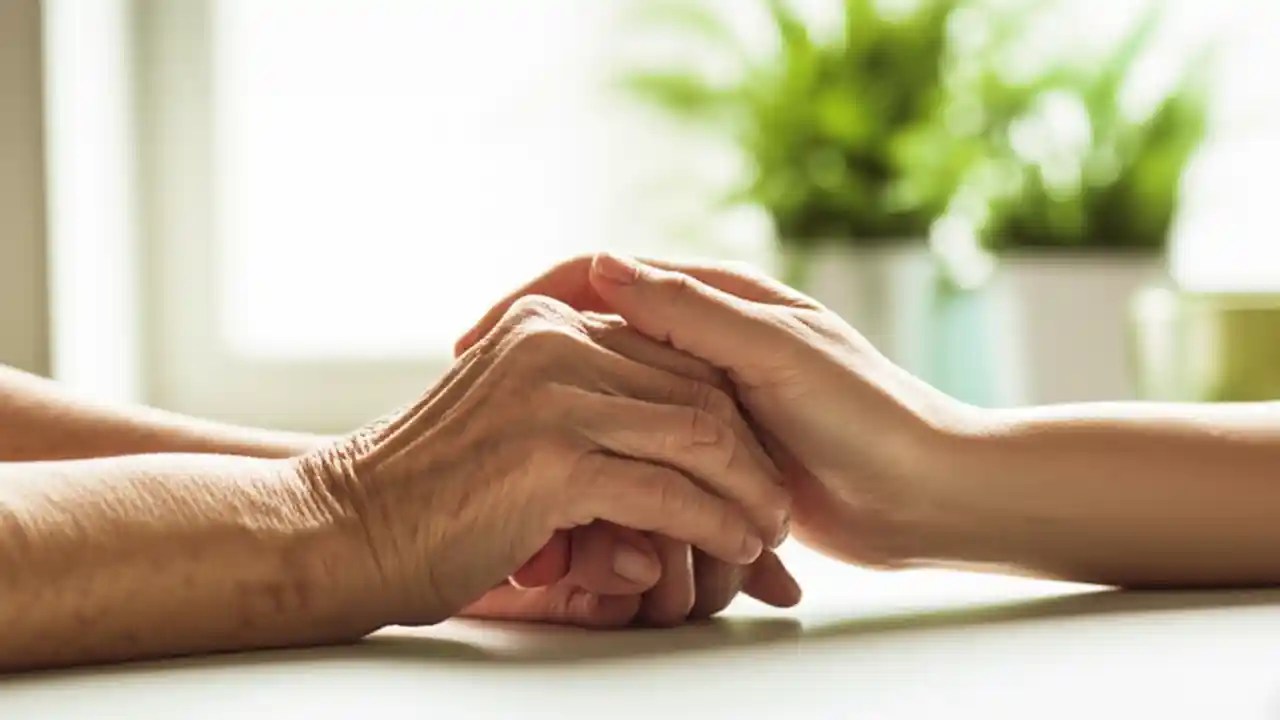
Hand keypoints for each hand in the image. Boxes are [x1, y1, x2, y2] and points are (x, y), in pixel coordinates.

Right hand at [293, 296, 791, 626]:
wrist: (343, 532)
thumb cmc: (427, 493)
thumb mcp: (508, 416)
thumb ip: (576, 400)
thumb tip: (656, 433)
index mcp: (547, 322)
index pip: (670, 353)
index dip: (725, 412)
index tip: (752, 460)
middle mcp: (554, 341)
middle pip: (696, 387)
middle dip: (748, 453)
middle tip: (774, 502)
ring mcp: (553, 393)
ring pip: (695, 435)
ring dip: (744, 491)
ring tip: (766, 534)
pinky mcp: (553, 457)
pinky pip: (666, 491)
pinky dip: (712, 523)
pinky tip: (732, 547)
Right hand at [459, 254, 977, 569]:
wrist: (926, 497)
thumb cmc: (865, 419)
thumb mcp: (774, 354)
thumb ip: (690, 313)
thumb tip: (599, 264)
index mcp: (717, 296)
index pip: (602, 275)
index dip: (532, 298)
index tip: (475, 338)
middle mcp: (705, 337)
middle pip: (599, 331)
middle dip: (534, 354)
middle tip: (472, 392)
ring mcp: (706, 395)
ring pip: (616, 392)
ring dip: (565, 406)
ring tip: (508, 433)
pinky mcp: (713, 450)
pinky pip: (643, 447)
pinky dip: (604, 455)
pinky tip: (570, 478)